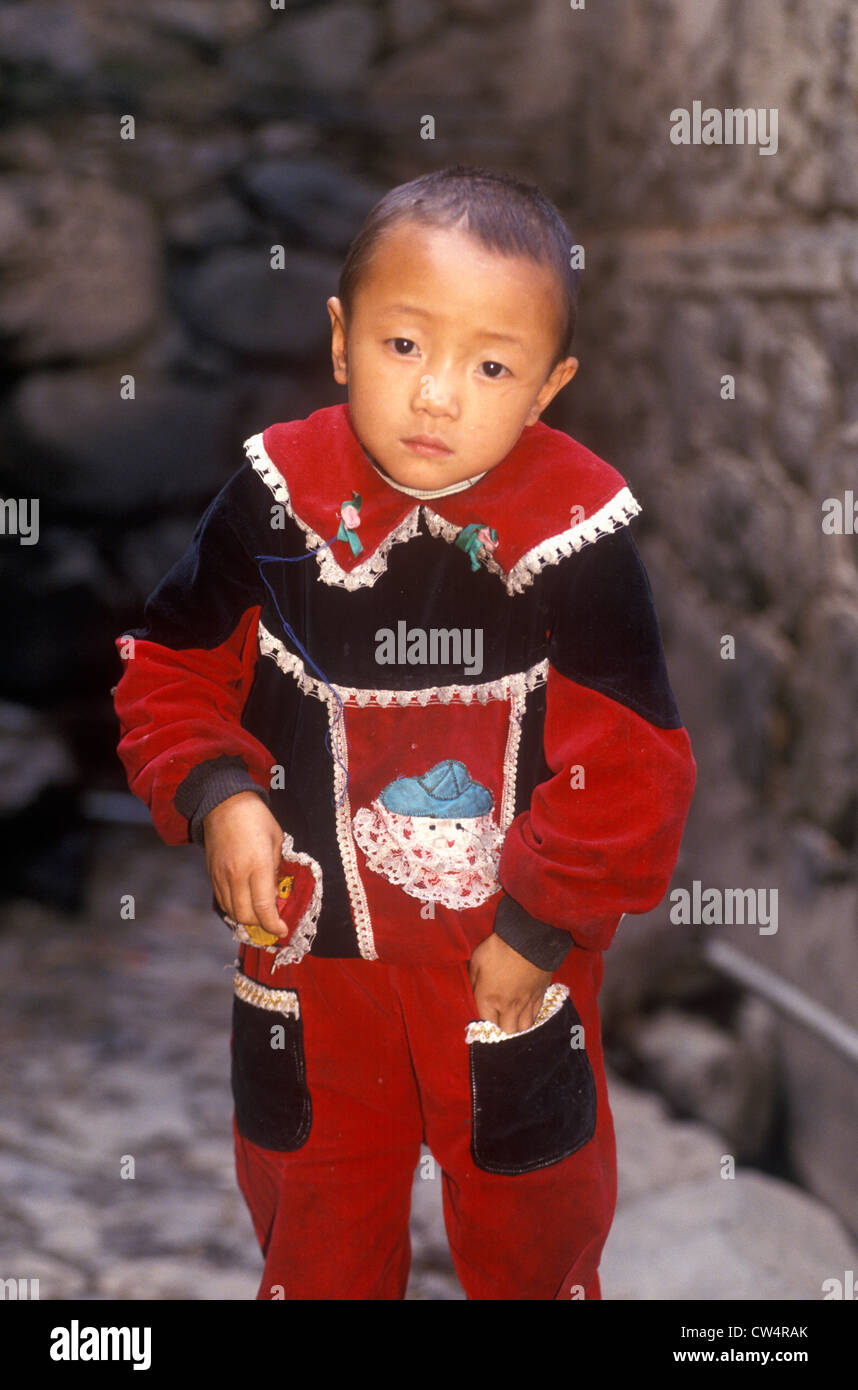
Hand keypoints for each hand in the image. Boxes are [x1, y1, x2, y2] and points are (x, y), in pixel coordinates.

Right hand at [203, 792, 286, 937]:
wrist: (224, 803)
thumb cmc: (256, 818)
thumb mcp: (277, 840)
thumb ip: (277, 868)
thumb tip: (276, 892)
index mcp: (258, 865)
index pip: (264, 907)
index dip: (274, 925)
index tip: (282, 930)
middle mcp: (237, 874)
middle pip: (246, 915)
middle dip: (261, 925)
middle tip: (273, 923)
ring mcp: (221, 875)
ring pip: (232, 911)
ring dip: (247, 918)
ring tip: (260, 915)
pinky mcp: (211, 874)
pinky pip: (222, 900)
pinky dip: (234, 908)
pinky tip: (245, 904)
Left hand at [468, 932, 552, 1033]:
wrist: (527, 939)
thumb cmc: (498, 948)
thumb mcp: (476, 961)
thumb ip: (475, 981)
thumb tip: (477, 991)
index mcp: (488, 999)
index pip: (487, 1023)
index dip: (487, 1021)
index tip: (487, 1014)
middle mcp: (508, 1006)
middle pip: (508, 1031)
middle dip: (503, 1028)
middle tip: (501, 1018)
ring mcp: (526, 1003)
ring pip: (524, 1027)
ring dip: (518, 1025)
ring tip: (515, 1017)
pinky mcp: (540, 996)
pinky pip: (536, 1016)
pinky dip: (531, 1016)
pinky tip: (527, 1011)